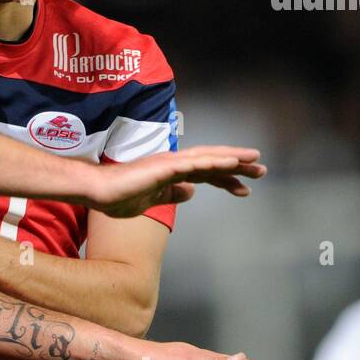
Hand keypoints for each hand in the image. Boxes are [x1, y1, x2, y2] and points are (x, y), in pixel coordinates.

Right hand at [88, 146, 265, 217]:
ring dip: (233, 159)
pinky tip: (232, 162)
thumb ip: (171, 195)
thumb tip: (191, 193)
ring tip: (255, 160)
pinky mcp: (165, 166)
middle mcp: (173, 163)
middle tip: (262, 169)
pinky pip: (195, 163)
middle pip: (212, 162)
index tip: (244, 189)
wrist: (98, 192)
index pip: (204, 174)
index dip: (225, 180)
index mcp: (170, 173)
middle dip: (238, 166)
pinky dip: (215, 161)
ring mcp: (170, 163)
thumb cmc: (117, 197)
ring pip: (208, 158)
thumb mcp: (152, 201)